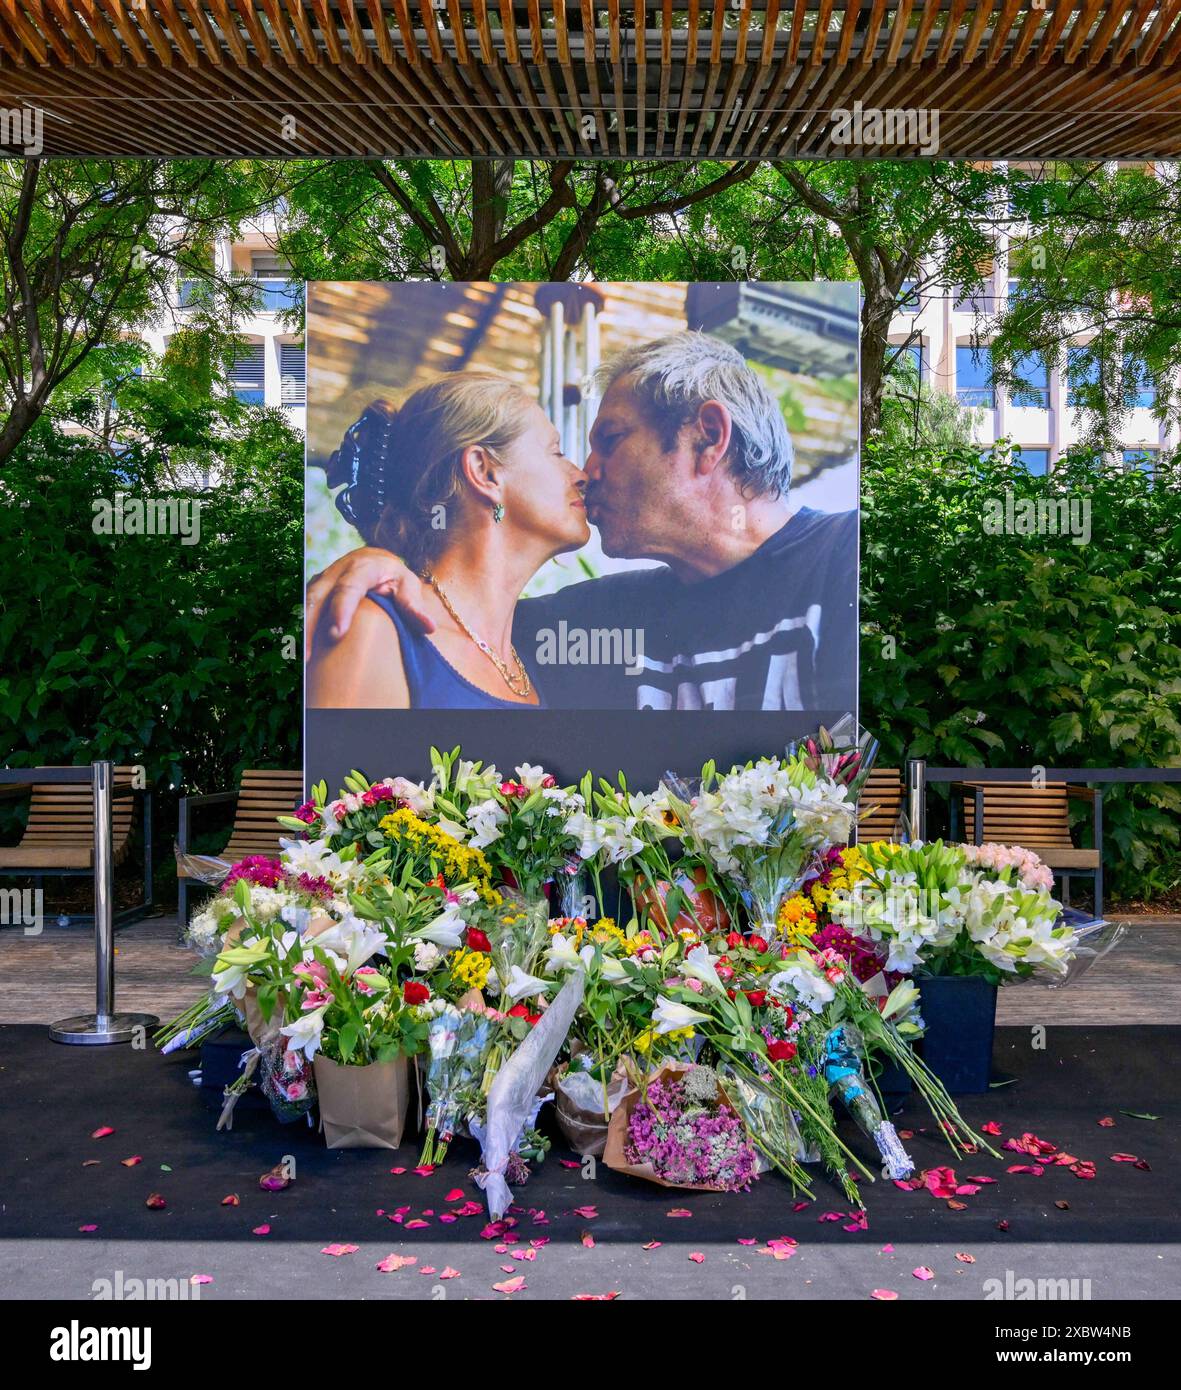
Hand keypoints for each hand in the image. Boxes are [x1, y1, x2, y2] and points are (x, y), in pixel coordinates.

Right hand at [305, 546, 434, 660]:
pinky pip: (302, 608)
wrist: (374, 559)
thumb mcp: (409, 584)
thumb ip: (415, 605)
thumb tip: (429, 627)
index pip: (349, 587)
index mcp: (362, 567)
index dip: (341, 610)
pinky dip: (298, 627)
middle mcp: (336, 572)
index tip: (337, 634)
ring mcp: (322, 580)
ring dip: (300, 630)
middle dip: (310, 626)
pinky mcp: (315, 590)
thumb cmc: (394, 576)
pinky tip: (298, 651)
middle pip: (318, 597)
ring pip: (305, 602)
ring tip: (301, 659)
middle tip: (309, 656)